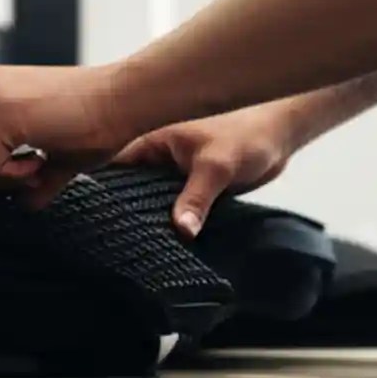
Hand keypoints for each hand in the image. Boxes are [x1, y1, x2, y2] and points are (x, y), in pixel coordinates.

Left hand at [0, 63, 135, 209]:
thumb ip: (29, 179)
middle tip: (36, 172)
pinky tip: (42, 160)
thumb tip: (19, 207)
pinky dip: (12, 177)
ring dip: (6, 180)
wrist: (126, 100)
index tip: (34, 169)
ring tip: (42, 164)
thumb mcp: (54, 156)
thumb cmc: (98, 125)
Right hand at [112, 104, 299, 238]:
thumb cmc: (248, 135)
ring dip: (149, 215)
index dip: (103, 188)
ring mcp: (171, 169)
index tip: (96, 215)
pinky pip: (170, 204)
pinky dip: (169, 217)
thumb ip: (196, 198)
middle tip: (115, 238)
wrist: (280, 134)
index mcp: (153, 138)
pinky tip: (162, 238)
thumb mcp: (217, 167)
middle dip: (124, 208)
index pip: (115, 164)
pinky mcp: (188, 184)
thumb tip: (181, 230)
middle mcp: (157, 153)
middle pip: (128, 185)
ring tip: (134, 244)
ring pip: (150, 197)